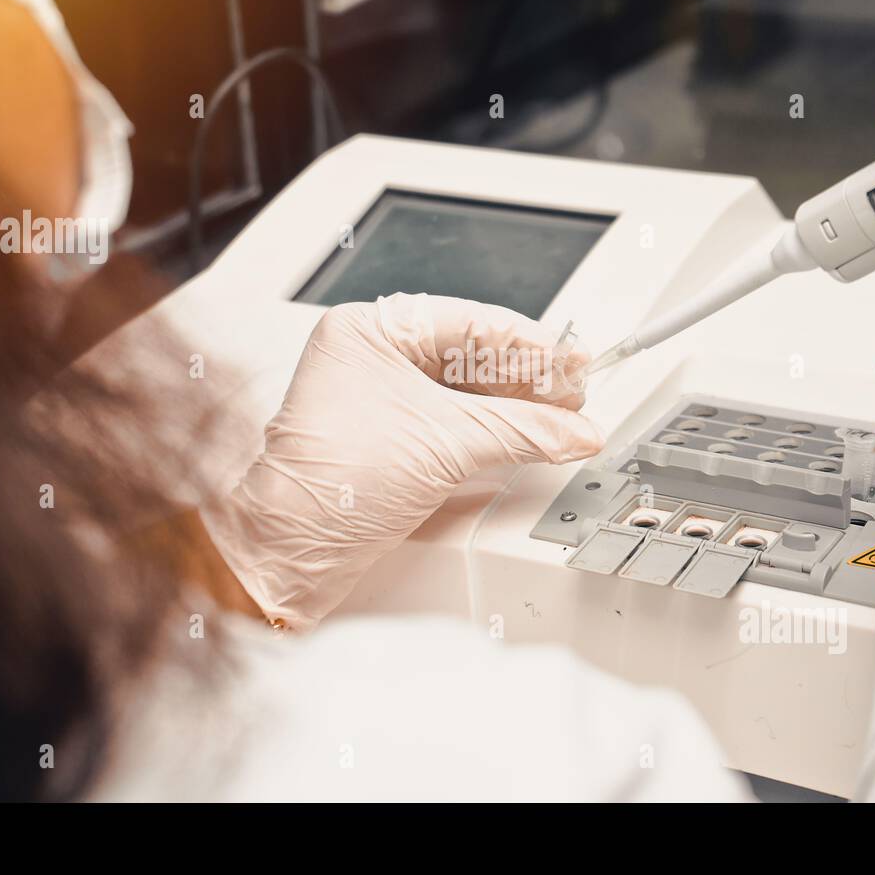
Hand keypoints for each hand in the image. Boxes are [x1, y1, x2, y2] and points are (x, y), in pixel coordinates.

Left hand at [200, 293, 602, 629]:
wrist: (299, 552)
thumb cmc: (334, 488)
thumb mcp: (447, 443)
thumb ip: (522, 430)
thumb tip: (573, 428)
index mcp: (367, 331)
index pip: (467, 322)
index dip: (528, 343)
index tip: (570, 361)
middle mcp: (371, 356)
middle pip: (470, 354)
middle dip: (528, 376)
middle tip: (574, 391)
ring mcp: (380, 395)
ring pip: (465, 387)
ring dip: (517, 403)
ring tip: (563, 414)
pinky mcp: (392, 433)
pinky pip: (455, 417)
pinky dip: (495, 427)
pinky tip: (531, 432)